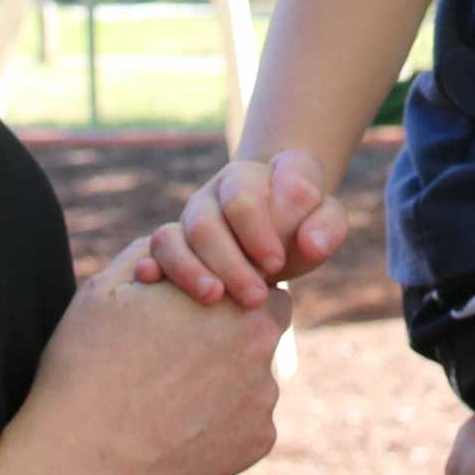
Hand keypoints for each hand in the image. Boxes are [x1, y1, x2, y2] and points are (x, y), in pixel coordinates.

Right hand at [29, 236, 290, 474]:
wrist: (84, 462)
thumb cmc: (88, 367)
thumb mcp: (109, 289)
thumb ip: (157, 253)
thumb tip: (178, 242)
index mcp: (231, 296)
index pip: (255, 277)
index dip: (226, 289)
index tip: (196, 307)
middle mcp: (261, 342)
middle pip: (263, 325)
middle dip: (236, 331)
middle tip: (186, 351)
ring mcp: (264, 396)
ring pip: (256, 376)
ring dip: (228, 380)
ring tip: (170, 398)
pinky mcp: (258, 442)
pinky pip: (247, 422)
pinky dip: (222, 424)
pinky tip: (178, 430)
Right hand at [131, 148, 345, 308]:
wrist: (278, 229)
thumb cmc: (302, 226)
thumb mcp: (325, 220)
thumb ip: (325, 226)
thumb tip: (311, 244)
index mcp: (251, 176)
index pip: (243, 197)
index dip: (256, 231)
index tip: (276, 264)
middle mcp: (214, 193)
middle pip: (205, 224)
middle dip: (228, 263)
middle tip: (254, 297)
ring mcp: (189, 219)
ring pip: (171, 238)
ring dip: (190, 271)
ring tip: (214, 298)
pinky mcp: (171, 247)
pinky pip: (149, 252)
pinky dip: (149, 266)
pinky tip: (150, 282)